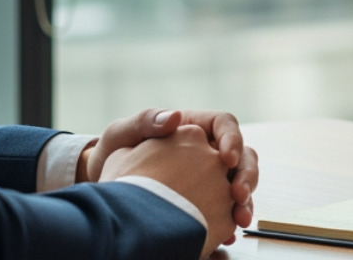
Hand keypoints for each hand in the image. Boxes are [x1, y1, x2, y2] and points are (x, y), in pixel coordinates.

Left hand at [80, 108, 258, 239]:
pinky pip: (225, 211)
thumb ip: (146, 121)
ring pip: (239, 184)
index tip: (227, 158)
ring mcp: (208, 177)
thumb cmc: (114, 152)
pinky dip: (229, 224)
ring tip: (239, 219)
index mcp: (193, 127)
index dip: (232, 139)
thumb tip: (175, 116)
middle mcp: (206, 150)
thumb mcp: (123, 133)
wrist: (105, 188)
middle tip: (238, 195)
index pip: (225, 124)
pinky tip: (225, 236)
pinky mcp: (205, 203)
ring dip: (245, 202)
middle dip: (246, 175)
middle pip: (242, 156)